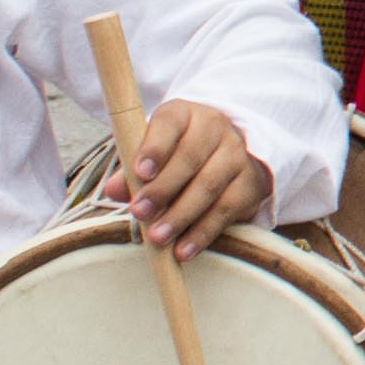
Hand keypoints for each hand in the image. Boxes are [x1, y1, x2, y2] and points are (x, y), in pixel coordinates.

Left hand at [103, 95, 267, 256]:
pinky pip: (226, 210)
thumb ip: (131, 172)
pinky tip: (184, 250)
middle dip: (162, 189)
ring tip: (158, 237)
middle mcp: (215, 127)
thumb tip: (113, 190)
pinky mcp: (250, 183)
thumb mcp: (151, 156)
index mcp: (184, 114)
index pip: (170, 123)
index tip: (140, 173)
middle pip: (190, 157)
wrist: (224, 157)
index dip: (155, 147)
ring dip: (181, 214)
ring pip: (209, 185)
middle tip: (140, 213)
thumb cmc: (176, 156)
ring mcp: (237, 154)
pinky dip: (203, 232)